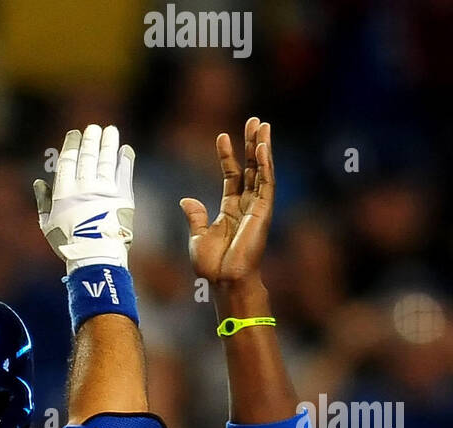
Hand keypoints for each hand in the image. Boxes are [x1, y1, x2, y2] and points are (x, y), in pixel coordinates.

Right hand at [34, 124, 135, 270]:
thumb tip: (39, 182)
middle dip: (91, 139)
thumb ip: (43, 202)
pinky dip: (125, 159)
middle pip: (88, 156)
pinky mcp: (122, 196)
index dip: (72, 145)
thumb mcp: (48, 225)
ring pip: (106, 159)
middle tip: (93, 128)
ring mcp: (105, 190)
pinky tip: (125, 149)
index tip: (75, 133)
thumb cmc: (68, 244)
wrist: (94, 257)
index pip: (68, 160)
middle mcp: (84, 186)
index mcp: (64, 192)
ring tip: (110, 130)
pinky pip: (124, 172)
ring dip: (108, 143)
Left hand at [180, 117, 273, 284]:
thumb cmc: (212, 266)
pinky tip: (263, 147)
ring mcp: (256, 207)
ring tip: (262, 125)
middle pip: (250, 168)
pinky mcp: (263, 211)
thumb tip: (186, 200)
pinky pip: (266, 183)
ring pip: (261, 171)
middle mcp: (245, 205)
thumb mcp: (197, 237)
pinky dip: (265, 164)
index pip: (231, 176)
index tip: (222, 136)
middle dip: (251, 144)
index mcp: (230, 210)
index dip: (228, 156)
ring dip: (262, 148)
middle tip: (254, 121)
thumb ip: (195, 216)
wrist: (225, 280)